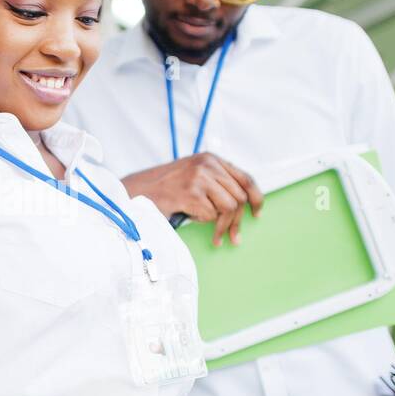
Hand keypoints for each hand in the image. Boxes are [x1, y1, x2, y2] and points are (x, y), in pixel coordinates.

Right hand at [122, 153, 262, 245]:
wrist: (137, 191)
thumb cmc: (166, 188)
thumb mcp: (194, 176)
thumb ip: (217, 183)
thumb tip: (244, 204)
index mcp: (211, 159)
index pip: (245, 178)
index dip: (256, 197)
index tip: (257, 212)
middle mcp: (207, 164)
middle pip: (239, 197)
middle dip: (237, 221)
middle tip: (233, 236)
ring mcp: (199, 177)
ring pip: (228, 207)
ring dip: (223, 226)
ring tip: (216, 236)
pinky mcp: (191, 192)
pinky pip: (211, 215)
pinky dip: (203, 222)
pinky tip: (192, 219)